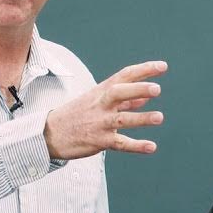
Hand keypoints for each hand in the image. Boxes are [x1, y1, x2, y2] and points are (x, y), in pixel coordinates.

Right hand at [44, 61, 166, 159]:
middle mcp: (101, 105)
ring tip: (159, 117)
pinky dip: (136, 146)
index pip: (124, 75)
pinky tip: (151, 146)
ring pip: (122, 119)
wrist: (50, 133)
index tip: (163, 66)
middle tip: (157, 89)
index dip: (144, 70)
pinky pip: (120, 144)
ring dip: (141, 118)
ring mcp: (100, 123)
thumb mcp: (99, 101)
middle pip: (119, 93)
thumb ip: (125, 100)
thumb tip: (146, 98)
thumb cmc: (78, 114)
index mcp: (102, 91)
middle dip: (137, 89)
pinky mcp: (99, 141)